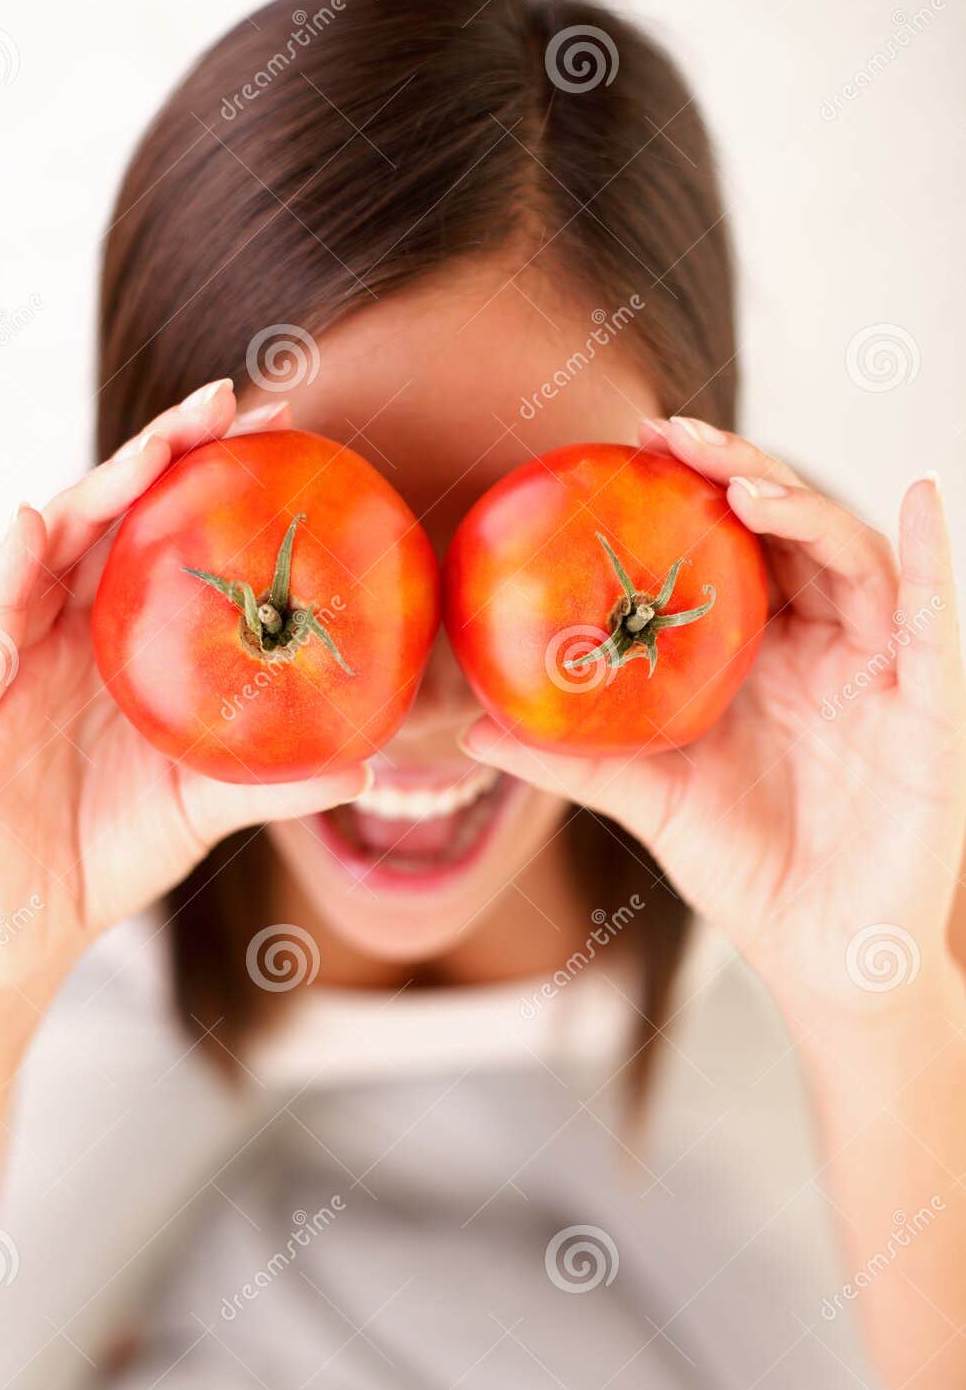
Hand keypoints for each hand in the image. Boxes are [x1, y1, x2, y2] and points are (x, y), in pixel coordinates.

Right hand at [0, 383, 368, 1003]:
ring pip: (50, 549)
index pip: (167, 536)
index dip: (215, 477)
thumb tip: (371, 765)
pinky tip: (38, 527)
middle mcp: (66, 630)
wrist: (30, 924)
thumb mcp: (205, 807)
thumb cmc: (112, 850)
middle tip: (231, 401)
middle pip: (113, 516)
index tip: (284, 427)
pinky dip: (10, 573)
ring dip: (99, 488)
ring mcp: (13, 657)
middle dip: (166, 450)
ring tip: (158, 443)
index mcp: (120, 642)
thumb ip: (276, 782)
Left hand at [462, 417, 965, 1012]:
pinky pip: (935, 618)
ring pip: (852, 558)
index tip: (634, 447)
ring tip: (741, 485)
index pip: (736, 550)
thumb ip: (571, 759)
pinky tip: (917, 495)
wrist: (820, 950)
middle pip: (792, 533)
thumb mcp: (650, 798)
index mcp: (763, 657)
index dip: (696, 491)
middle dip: (739, 473)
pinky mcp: (928, 708)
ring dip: (803, 508)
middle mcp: (824, 649)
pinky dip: (932, 552)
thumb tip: (470, 731)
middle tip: (672, 438)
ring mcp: (879, 672)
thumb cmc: (747, 869)